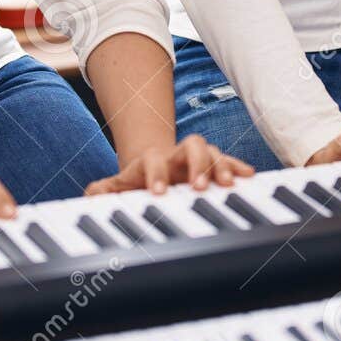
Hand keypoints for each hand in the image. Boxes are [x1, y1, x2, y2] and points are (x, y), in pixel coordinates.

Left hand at [84, 135, 255, 195]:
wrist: (156, 169)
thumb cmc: (138, 180)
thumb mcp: (119, 186)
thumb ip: (104, 190)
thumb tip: (91, 195)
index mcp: (153, 159)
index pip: (154, 160)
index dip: (156, 174)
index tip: (158, 193)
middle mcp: (177, 155)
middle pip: (191, 145)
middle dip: (197, 164)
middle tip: (198, 186)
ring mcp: (196, 159)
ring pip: (212, 151)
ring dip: (220, 166)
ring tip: (227, 184)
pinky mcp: (212, 166)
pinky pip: (229, 162)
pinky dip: (238, 167)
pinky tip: (249, 176)